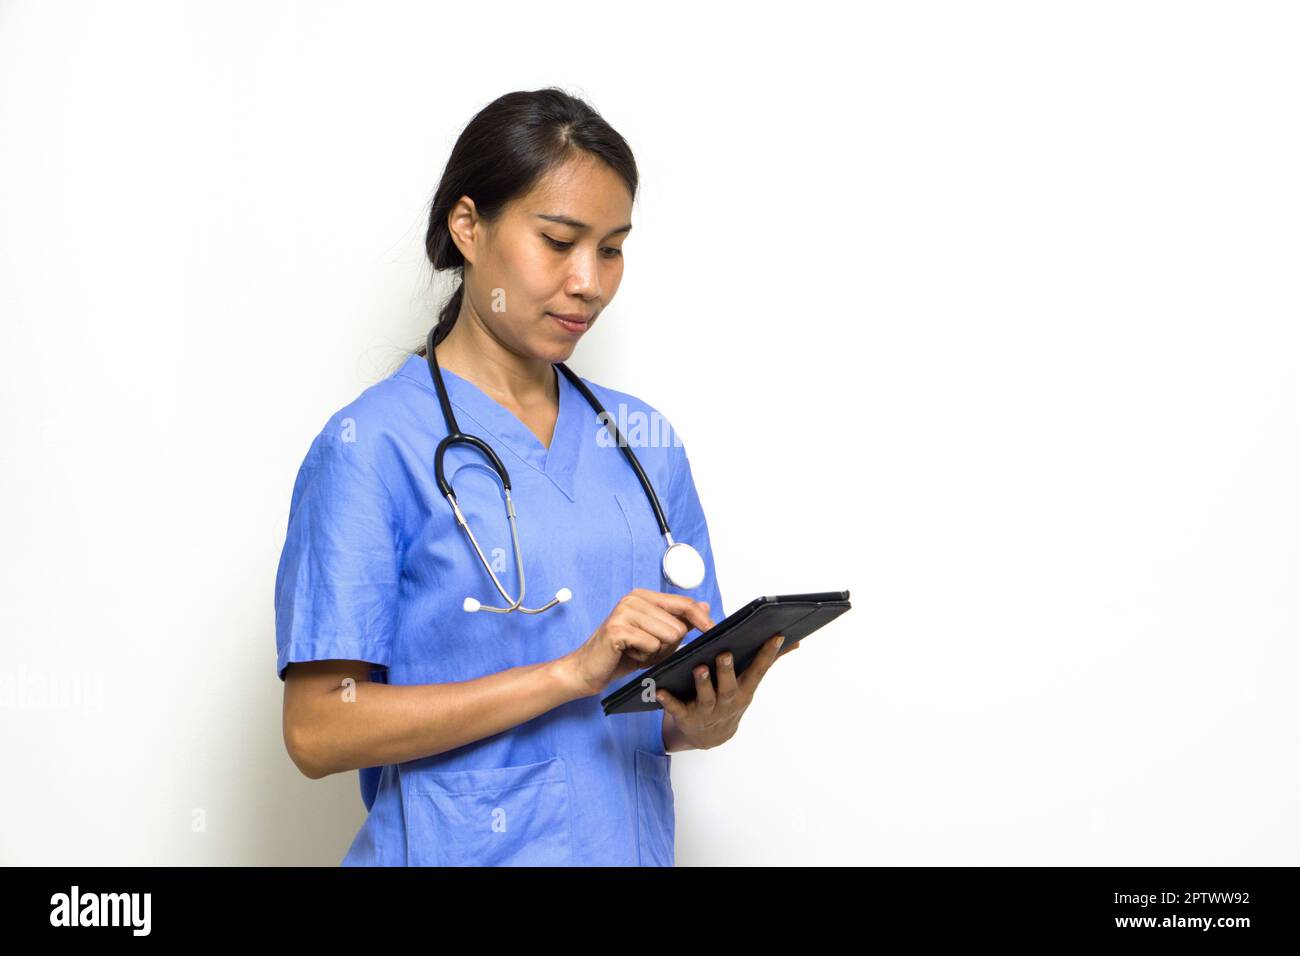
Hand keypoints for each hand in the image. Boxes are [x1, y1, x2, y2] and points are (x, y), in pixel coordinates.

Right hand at [561, 589, 714, 698]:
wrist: (588, 670)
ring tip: (637, 652)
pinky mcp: (617, 628)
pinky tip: (629, 655)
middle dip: (670, 645)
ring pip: (668, 635)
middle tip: (647, 650)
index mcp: (644, 596)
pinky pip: (652, 645)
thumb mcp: (656, 638)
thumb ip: (679, 621)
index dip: (703, 619)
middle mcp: (634, 599)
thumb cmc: (623, 654)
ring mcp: (624, 611)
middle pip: (679, 625)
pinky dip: (645, 657)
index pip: (684, 603)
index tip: (715, 632)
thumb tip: (704, 606)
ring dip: (657, 652)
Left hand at [657, 634, 800, 749]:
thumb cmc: (730, 700)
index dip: (768, 653)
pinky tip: (660, 691)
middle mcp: (728, 701)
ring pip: (706, 697)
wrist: (709, 737)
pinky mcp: (687, 718)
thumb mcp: (749, 683)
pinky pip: (677, 709)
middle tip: (725, 653)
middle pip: (729, 685)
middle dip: (727, 670)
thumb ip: (767, 660)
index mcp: (744, 689)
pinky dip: (669, 701)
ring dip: (703, 683)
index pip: (758, 670)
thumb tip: (795, 641)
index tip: (776, 635)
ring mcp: (707, 711)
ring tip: (699, 668)